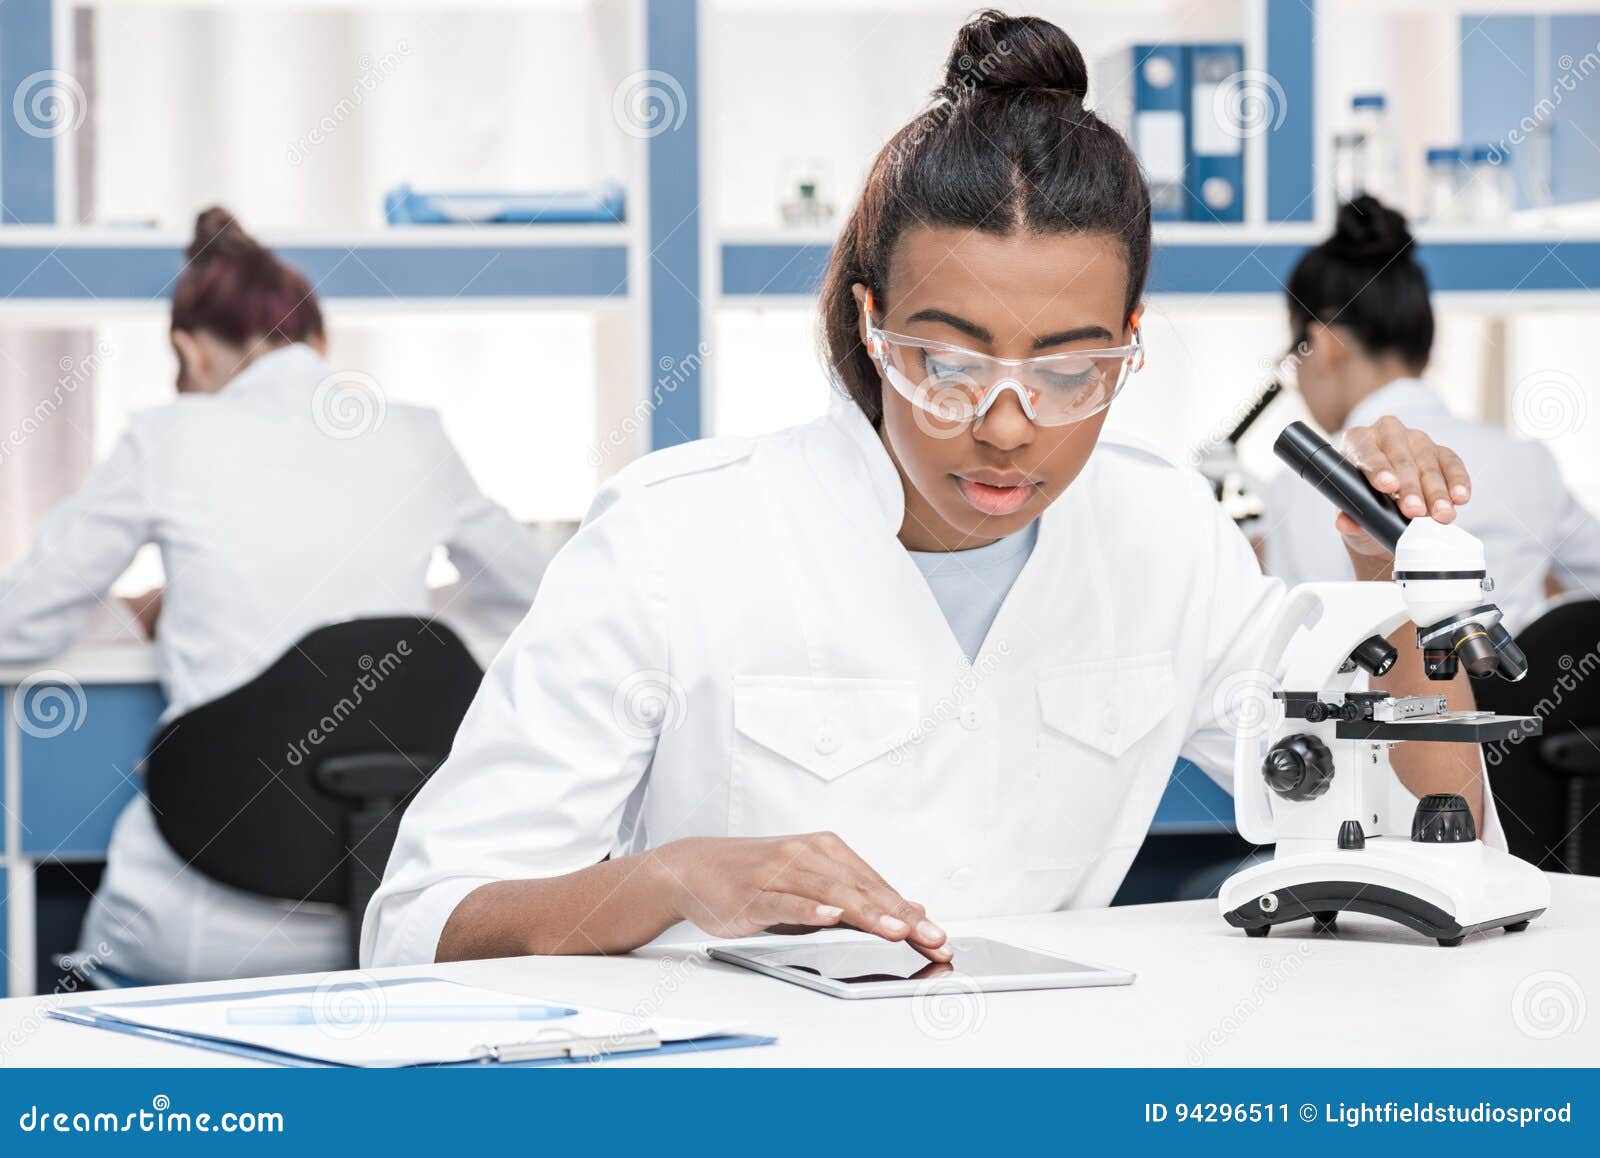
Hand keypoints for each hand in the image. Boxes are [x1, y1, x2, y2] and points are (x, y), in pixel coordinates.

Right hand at [658, 833, 952, 961]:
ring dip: (867, 912)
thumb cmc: (754, 878)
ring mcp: (780, 871)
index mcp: (826, 851)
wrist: (693, 868)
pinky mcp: (755, 892)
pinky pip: (787, 900)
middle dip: (902, 917)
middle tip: (932, 939)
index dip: (911, 913)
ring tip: (896, 930)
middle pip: (863, 889)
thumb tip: (908, 911)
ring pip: (832, 892)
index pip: (878, 886)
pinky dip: (811, 907)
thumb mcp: (811, 885)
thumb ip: (856, 897)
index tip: (939, 938)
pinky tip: (830, 915)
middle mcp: (807, 854)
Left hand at [1338, 416, 1471, 561]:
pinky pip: (1452, 464)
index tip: (1388, 487)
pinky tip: (1460, 498)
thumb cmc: (1364, 503)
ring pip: (1428, 462)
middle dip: (1410, 487)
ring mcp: (1417, 440)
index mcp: (1356, 441)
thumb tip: (1345, 523)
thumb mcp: (1351, 513)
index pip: (1365, 452)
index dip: (1377, 469)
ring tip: (1441, 515)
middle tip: (1414, 511)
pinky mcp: (1441, 452)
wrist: (1387, 511)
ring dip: (1436, 491)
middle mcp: (1387, 433)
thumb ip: (1347, 516)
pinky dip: (1458, 482)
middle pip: (1400, 458)